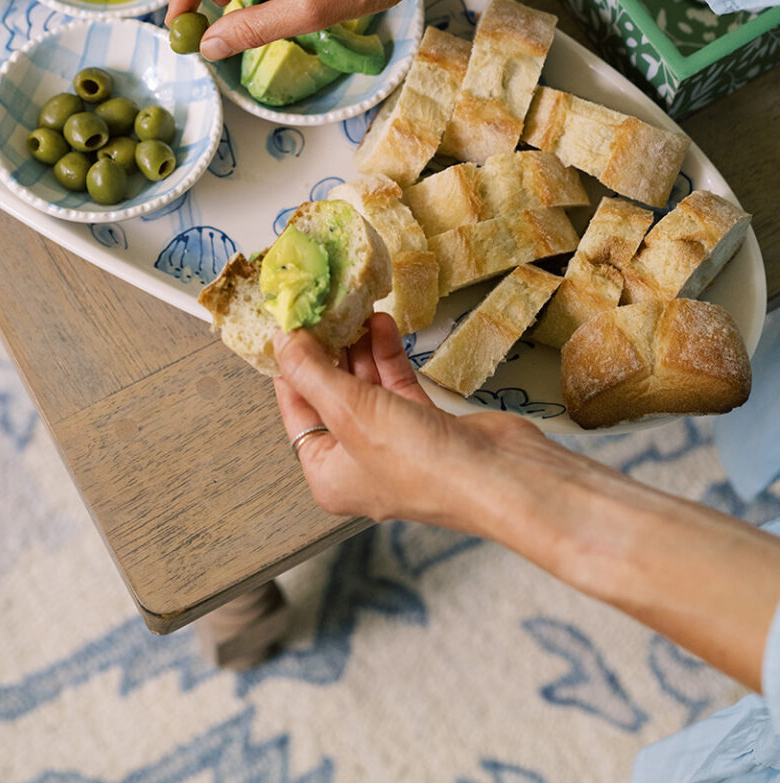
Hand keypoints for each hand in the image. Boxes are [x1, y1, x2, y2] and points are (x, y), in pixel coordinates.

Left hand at [272, 312, 546, 529]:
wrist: (501, 476)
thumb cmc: (420, 461)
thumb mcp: (350, 412)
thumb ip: (312, 373)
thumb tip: (282, 339)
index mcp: (328, 474)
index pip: (296, 411)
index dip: (290, 367)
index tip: (288, 324)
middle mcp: (357, 462)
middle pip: (330, 395)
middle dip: (327, 351)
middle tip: (321, 307)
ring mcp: (393, 443)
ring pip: (364, 386)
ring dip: (359, 346)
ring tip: (351, 306)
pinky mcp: (424, 425)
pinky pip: (395, 383)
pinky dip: (386, 354)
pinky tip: (381, 323)